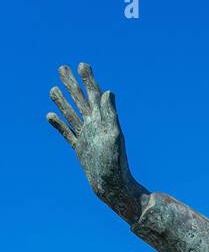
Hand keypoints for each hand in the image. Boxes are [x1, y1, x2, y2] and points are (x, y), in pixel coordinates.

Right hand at [47, 63, 145, 222]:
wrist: (113, 187)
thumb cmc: (116, 164)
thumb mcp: (114, 137)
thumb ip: (111, 114)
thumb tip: (107, 92)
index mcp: (103, 120)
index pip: (94, 95)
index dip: (88, 80)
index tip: (82, 65)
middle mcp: (94, 126)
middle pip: (80, 99)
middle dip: (72, 84)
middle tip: (62, 67)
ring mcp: (85, 136)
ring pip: (71, 113)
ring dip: (62, 100)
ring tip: (52, 88)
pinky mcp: (79, 149)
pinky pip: (66, 133)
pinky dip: (58, 124)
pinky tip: (49, 115)